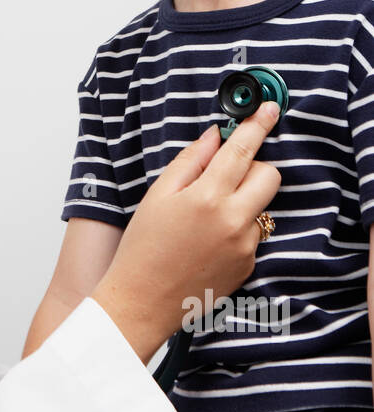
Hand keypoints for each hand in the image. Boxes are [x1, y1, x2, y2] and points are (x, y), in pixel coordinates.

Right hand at [91, 102, 281, 361]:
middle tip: (225, 175)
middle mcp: (233, 221)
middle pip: (269, 176)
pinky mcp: (249, 265)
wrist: (142, 302)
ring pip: (262, 206)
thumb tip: (214, 136)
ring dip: (244, 201)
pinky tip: (207, 241)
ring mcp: (245, 246)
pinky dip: (237, 228)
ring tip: (206, 218)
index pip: (242, 150)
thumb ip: (190, 161)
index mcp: (207, 197)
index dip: (257, 125)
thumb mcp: (158, 195)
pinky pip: (254, 233)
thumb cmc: (142, 247)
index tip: (268, 110)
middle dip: (254, 167)